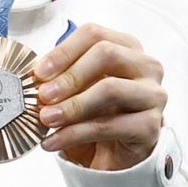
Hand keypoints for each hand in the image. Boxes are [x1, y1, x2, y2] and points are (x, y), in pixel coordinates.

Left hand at [33, 25, 167, 170]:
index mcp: (125, 47)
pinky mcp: (151, 126)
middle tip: (43, 96)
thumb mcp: (75, 88)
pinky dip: (74, 134)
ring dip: (72, 105)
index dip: (63, 52)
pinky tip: (52, 141)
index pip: (94, 34)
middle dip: (69, 76)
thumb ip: (59, 77)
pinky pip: (108, 126)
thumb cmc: (95, 111)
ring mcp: (153, 95)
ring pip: (111, 89)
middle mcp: (145, 66)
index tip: (39, 72)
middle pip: (107, 54)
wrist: (114, 151)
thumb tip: (34, 77)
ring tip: (46, 119)